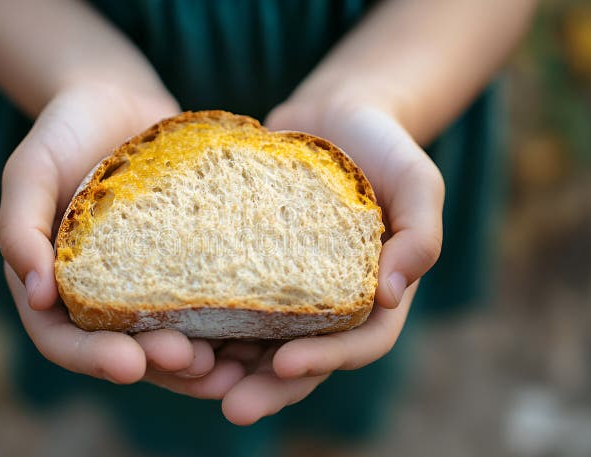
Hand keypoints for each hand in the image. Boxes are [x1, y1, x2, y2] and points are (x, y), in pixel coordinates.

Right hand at [0, 83, 244, 395]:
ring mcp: (147, 286)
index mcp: (55, 287)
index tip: (129, 364)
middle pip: (125, 351)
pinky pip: (205, 306)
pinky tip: (258, 336)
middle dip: (159, 366)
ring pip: (170, 340)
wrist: (117, 101)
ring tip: (230, 371)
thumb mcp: (30, 170)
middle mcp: (102, 297)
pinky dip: (227, 328)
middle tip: (193, 364)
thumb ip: (19, 227)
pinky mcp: (187, 268)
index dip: (94, 359)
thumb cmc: (64, 132)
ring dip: (199, 365)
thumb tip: (36, 295)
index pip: (65, 339)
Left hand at [210, 99, 444, 424]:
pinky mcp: (246, 266)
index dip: (326, 361)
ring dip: (226, 369)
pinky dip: (201, 321)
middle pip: (300, 360)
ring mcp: (284, 290)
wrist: (331, 118)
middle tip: (233, 410)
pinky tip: (169, 330)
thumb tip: (389, 294)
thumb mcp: (418, 181)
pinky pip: (224, 301)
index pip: (357, 343)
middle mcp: (326, 305)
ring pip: (255, 342)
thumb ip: (421, 234)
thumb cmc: (383, 148)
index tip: (286, 365)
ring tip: (189, 379)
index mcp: (372, 297)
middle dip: (268, 389)